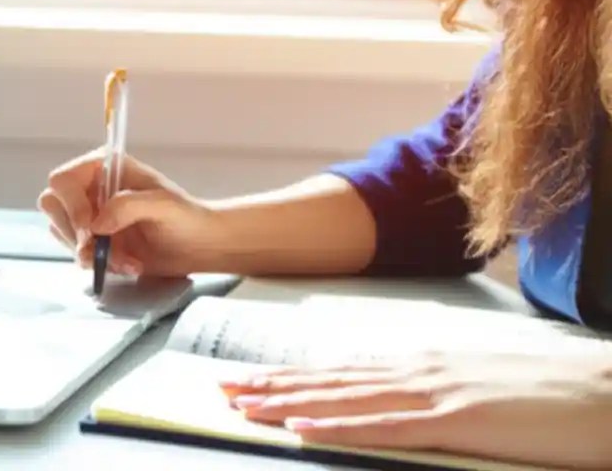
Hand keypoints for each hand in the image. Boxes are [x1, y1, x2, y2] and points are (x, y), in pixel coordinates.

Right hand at [36, 149, 219, 277]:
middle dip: (76, 234)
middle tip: (102, 251)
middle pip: (53, 206)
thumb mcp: (163, 204)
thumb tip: (96, 225)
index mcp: (104, 167)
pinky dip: (98, 264)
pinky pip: (77, 252)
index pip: (63, 180)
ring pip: (62, 233)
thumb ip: (128, 206)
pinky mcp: (93, 240)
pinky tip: (126, 264)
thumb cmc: (187, 217)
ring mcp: (89, 214)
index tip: (91, 231)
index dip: (71, 206)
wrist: (199, 246)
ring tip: (126, 260)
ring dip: (91, 253)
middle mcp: (91, 187)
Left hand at [220, 353, 611, 468]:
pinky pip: (387, 427)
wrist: (609, 392)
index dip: (291, 377)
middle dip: (272, 386)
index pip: (341, 372)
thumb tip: (396, 405)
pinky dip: (340, 427)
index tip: (248, 380)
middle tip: (220, 390)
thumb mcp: (479, 389)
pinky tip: (304, 429)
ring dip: (289, 404)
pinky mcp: (458, 420)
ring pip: (345, 400)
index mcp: (424, 365)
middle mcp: (419, 371)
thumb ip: (435, 396)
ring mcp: (437, 394)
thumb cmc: (551, 395)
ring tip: (242, 406)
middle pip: (330, 381)